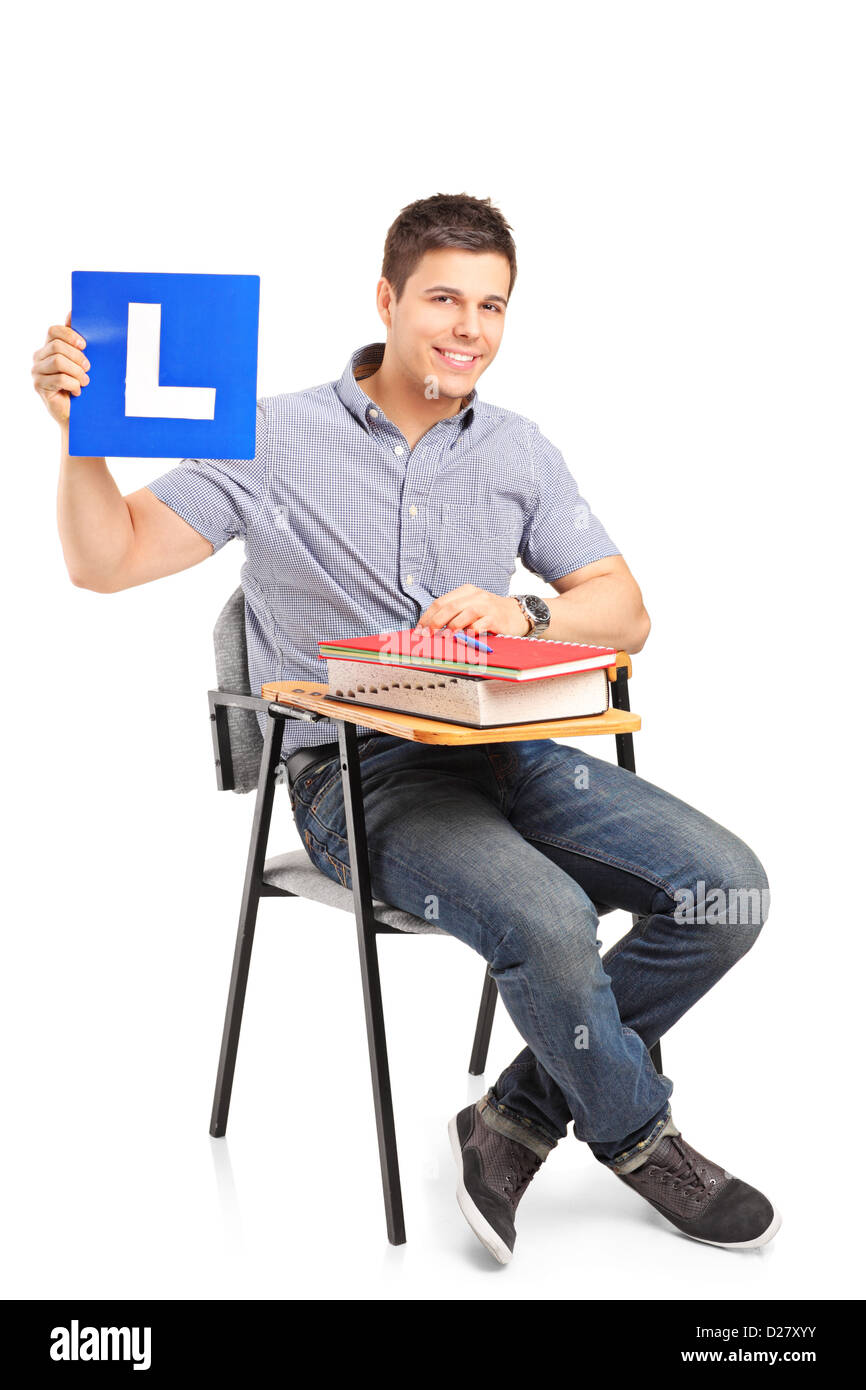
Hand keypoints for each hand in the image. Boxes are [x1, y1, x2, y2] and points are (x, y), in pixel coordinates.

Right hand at [32, 312, 89, 426]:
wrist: (77, 414)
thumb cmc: (80, 385)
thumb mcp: (81, 361)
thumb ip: (76, 340)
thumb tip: (72, 312)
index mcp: (48, 347)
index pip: (53, 331)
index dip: (70, 335)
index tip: (84, 345)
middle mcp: (39, 357)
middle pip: (57, 346)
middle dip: (78, 357)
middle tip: (88, 368)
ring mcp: (36, 371)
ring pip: (58, 362)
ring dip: (77, 372)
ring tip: (85, 381)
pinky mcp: (39, 386)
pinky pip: (59, 379)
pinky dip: (74, 385)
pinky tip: (78, 391)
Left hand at [418, 585, 531, 635]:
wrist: (517, 614)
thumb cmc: (490, 614)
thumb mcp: (471, 608)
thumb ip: (454, 615)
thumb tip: (432, 629)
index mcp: (466, 592)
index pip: (440, 602)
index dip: (428, 616)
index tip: (419, 630)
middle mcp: (475, 596)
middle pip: (449, 606)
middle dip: (435, 622)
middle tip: (427, 635)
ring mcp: (486, 606)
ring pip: (464, 613)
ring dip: (452, 626)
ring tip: (443, 637)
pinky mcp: (496, 617)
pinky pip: (481, 624)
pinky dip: (471, 631)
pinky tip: (465, 638)